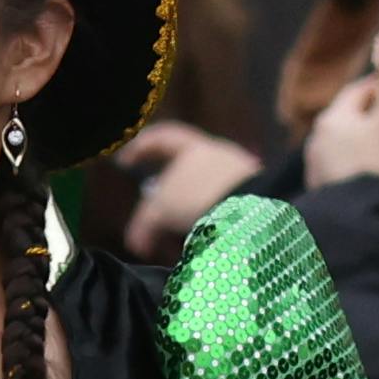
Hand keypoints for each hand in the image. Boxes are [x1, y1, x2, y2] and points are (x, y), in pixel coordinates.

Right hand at [119, 121, 260, 252]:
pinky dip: (207, 222)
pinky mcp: (253, 197)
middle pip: (183, 170)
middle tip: (152, 216)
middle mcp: (219, 155)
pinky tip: (199, 241)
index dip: (140, 147)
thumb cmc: (200, 198)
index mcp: (194, 146)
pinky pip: (222, 207)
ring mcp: (239, 175)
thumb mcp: (162, 208)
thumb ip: (144, 222)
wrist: (252, 210)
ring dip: (185, 214)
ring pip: (203, 193)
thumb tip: (136, 242)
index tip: (125, 162)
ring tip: (174, 237)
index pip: (162, 137)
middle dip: (165, 196)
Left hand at [304, 40, 378, 192]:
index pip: (360, 89)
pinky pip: (352, 173)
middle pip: (357, 119)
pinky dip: (371, 172)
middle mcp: (319, 140)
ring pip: (355, 147)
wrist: (355, 220)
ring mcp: (320, 168)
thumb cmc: (374, 165)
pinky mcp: (326, 192)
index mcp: (333, 117)